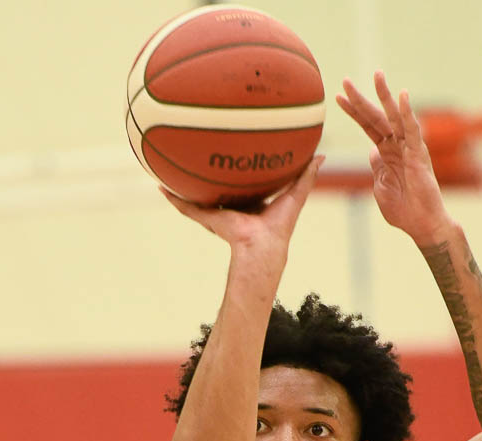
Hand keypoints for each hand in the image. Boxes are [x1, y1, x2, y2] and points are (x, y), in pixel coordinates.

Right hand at [160, 156, 324, 259]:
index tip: (234, 157)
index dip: (239, 172)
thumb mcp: (296, 194)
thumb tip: (320, 155)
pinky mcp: (207, 217)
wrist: (262, 243)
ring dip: (185, 186)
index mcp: (251, 203)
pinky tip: (160, 186)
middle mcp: (232, 208)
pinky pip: (186, 207)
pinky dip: (173, 198)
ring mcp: (217, 214)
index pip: (244, 185)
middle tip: (201, 156)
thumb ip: (306, 175)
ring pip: (197, 198)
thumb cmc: (280, 224)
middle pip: (218, 189)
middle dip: (209, 177)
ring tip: (171, 168)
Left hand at [336, 71, 454, 244]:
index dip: (353, 112)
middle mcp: (398, 146)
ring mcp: (409, 148)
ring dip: (385, 96)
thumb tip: (373, 150)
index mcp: (386, 153)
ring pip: (394, 117)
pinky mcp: (419, 155)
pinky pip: (412, 131)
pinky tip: (402, 96)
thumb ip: (376, 166)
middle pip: (377, 117)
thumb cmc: (402, 209)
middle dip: (361, 98)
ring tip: (377, 75)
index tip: (337, 97)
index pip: (367, 126)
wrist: (420, 224)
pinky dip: (407, 113)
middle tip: (346, 80)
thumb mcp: (380, 184)